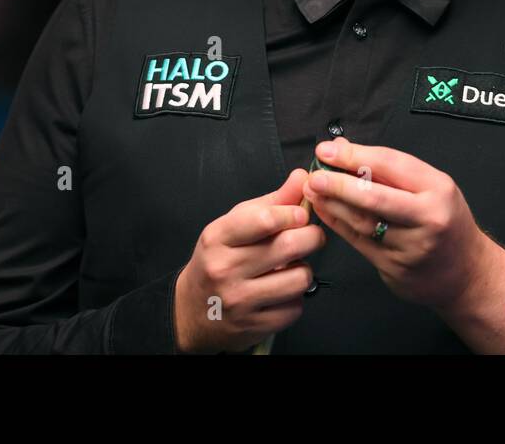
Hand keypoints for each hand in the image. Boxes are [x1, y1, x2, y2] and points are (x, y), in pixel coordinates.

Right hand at [173, 168, 325, 352]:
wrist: (193, 311)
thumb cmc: (217, 261)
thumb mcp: (233, 226)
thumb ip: (271, 202)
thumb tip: (302, 178)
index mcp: (218, 238)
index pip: (263, 219)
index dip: (293, 213)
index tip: (301, 213)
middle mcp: (226, 269)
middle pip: (289, 246)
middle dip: (312, 237)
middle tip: (310, 236)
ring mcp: (239, 300)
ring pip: (299, 278)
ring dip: (305, 270)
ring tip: (293, 266)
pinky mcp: (254, 326)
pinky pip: (295, 307)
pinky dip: (296, 298)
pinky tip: (282, 291)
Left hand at [301, 138, 490, 313]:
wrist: (466, 273)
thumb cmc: (446, 222)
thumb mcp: (432, 187)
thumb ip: (390, 170)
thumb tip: (346, 149)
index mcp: (438, 189)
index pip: (390, 165)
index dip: (355, 155)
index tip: (328, 149)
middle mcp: (427, 217)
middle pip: (374, 197)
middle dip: (339, 183)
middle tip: (316, 174)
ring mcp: (411, 246)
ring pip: (363, 222)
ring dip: (333, 204)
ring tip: (314, 190)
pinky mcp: (395, 268)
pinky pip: (360, 242)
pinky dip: (338, 225)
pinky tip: (325, 211)